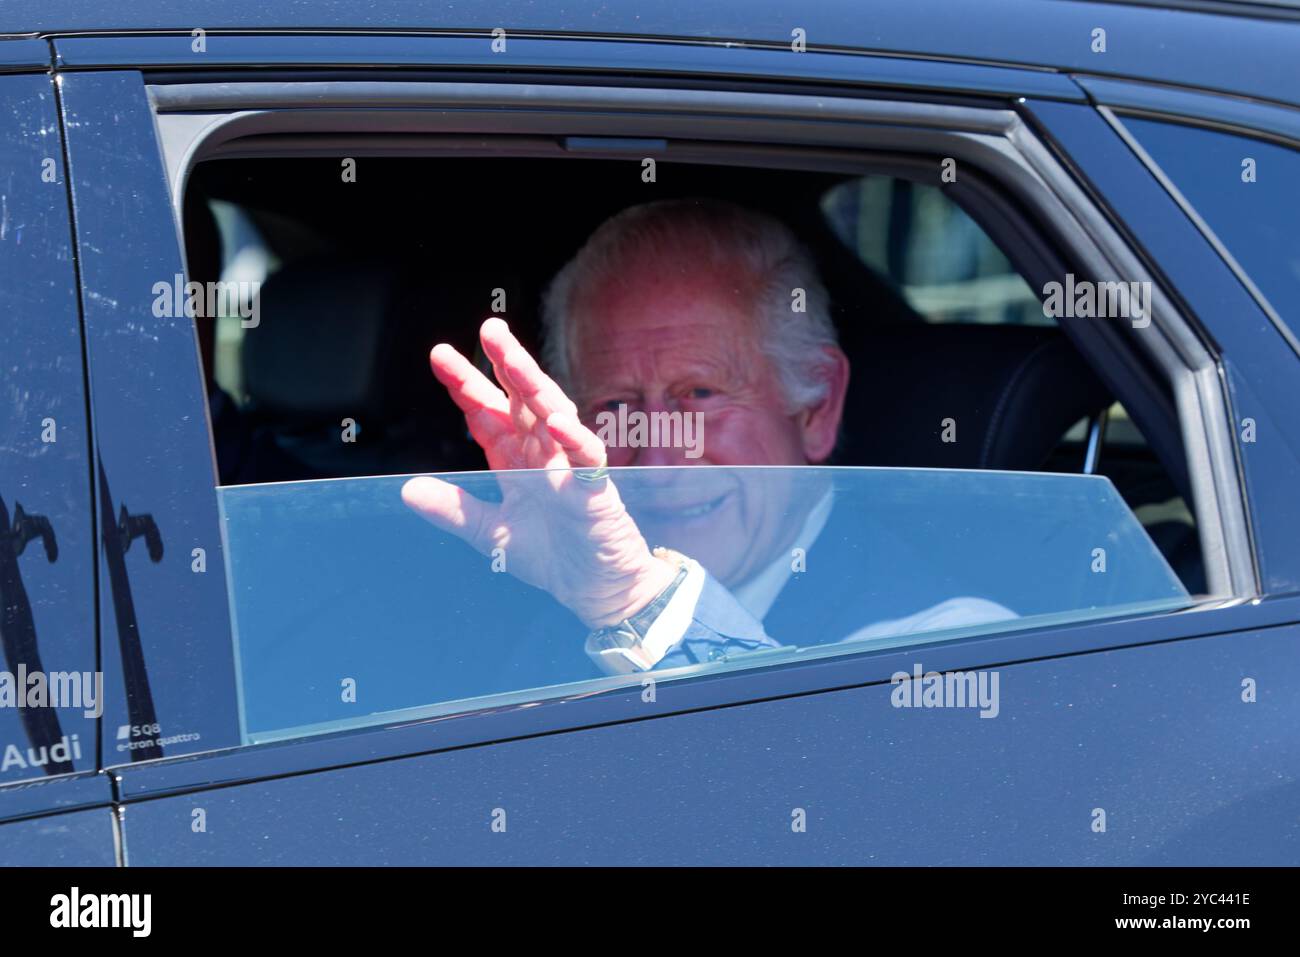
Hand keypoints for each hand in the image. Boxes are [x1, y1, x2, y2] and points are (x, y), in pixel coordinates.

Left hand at [401, 317, 676, 628]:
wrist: (595, 590)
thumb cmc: (552, 558)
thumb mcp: (490, 534)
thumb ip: (453, 510)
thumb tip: (407, 490)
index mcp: (515, 459)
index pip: (488, 411)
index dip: (466, 384)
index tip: (440, 357)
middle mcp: (542, 453)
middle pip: (523, 398)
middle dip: (506, 363)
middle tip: (489, 330)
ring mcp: (570, 466)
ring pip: (554, 413)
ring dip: (535, 385)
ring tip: (513, 358)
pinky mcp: (595, 489)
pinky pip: (586, 456)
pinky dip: (573, 437)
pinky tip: (556, 419)